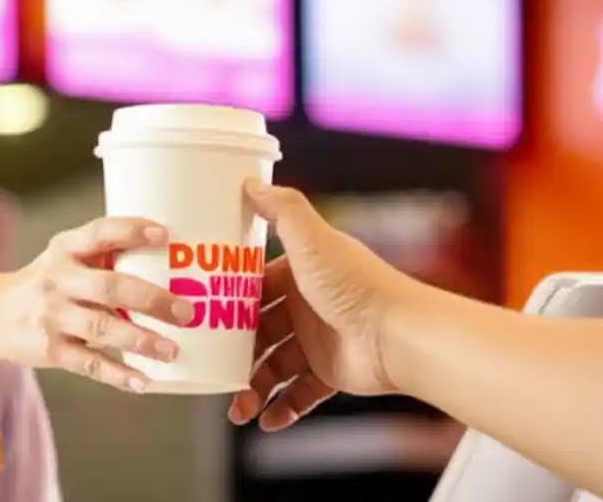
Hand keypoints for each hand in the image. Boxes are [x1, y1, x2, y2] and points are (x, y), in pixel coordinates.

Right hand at [0, 217, 195, 392]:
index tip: (165, 235)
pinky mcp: (50, 350)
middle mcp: (58, 279)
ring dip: (141, 340)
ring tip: (172, 350)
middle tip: (186, 310)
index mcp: (66, 249)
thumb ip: (105, 256)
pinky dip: (118, 375)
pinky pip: (89, 364)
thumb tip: (172, 260)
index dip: (131, 231)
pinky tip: (144, 381)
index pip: (100, 232)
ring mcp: (52, 316)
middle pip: (109, 287)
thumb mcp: (65, 257)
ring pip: (102, 329)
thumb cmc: (47, 282)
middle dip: (151, 299)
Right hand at [229, 181, 416, 430]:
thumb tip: (248, 182)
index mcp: (298, 272)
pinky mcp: (331, 374)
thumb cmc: (357, 285)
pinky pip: (300, 395)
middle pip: (257, 332)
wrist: (401, 336)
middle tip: (212, 368)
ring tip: (238, 408)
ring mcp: (318, 341)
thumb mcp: (312, 239)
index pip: (253, 287)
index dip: (226, 302)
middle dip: (233, 352)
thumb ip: (281, 209)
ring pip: (273, 367)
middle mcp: (306, 305)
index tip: (201, 316)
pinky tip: (266, 420)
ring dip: (252, 387)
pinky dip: (282, 408)